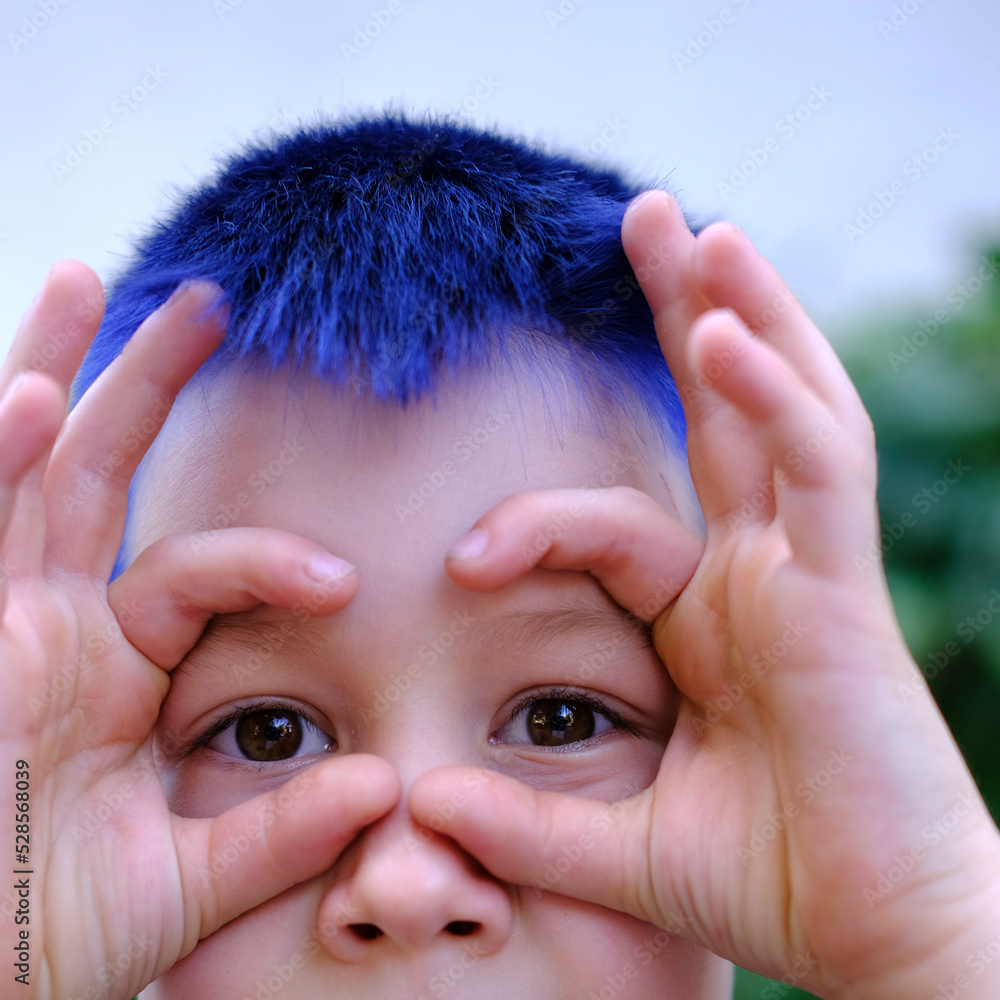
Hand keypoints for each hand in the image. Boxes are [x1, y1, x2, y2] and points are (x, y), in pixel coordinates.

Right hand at [0, 264, 397, 999]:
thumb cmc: (61, 938)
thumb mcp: (194, 878)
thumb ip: (286, 828)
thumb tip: (385, 782)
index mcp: (113, 663)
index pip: (201, 571)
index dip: (275, 563)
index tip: (346, 579)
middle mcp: (47, 625)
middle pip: (99, 474)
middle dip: (142, 382)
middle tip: (202, 297)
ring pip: (23, 474)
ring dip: (49, 373)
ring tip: (84, 279)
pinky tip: (20, 398)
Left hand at [410, 193, 999, 998]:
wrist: (882, 940)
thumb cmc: (773, 881)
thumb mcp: (621, 843)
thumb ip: (525, 821)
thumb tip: (421, 801)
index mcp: (714, 614)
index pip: (618, 523)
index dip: (535, 524)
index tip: (458, 560)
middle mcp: (765, 571)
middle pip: (726, 409)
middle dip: (689, 308)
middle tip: (649, 216)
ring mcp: (810, 571)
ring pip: (785, 409)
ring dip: (745, 312)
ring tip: (700, 225)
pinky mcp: (845, 593)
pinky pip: (815, 471)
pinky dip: (774, 396)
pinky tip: (724, 331)